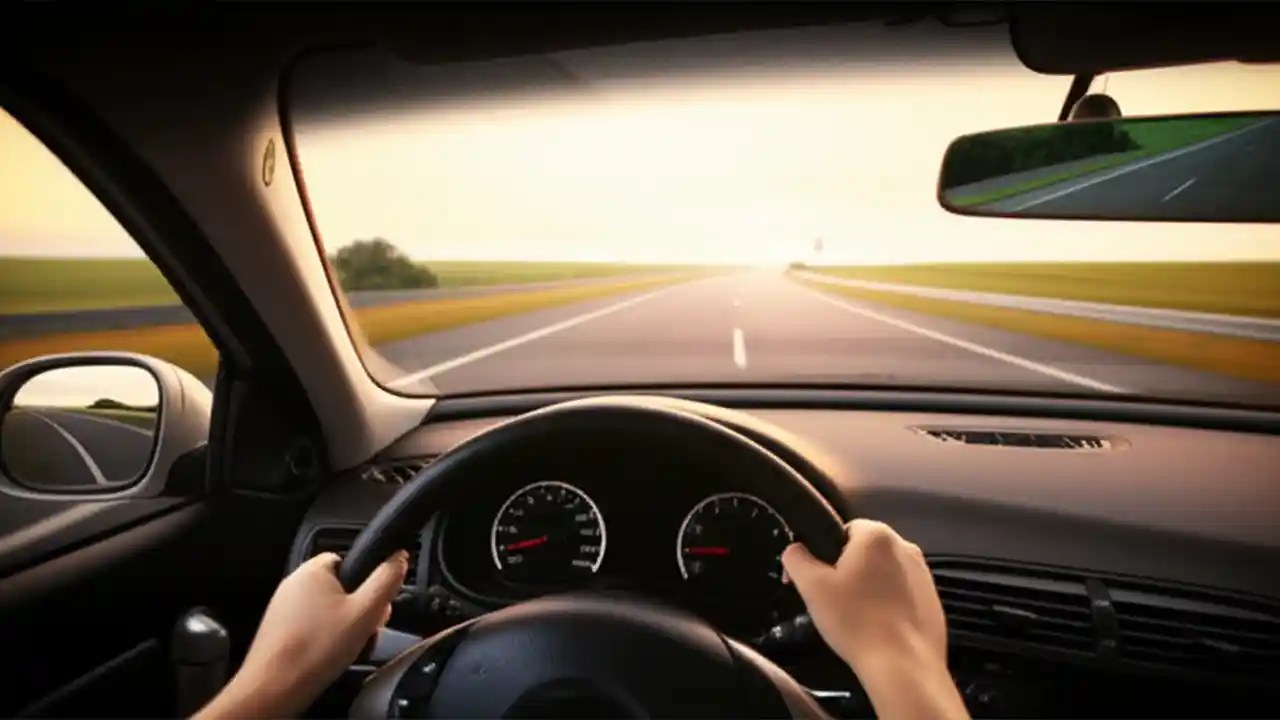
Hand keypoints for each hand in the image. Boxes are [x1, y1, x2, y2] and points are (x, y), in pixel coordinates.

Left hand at [195, 550, 407, 719]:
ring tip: (347, 647)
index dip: (368, 580)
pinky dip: (324, 638)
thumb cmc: (317, 648)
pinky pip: (311, 627)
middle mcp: (293, 584)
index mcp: (313, 569)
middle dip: (358, 608)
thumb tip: (399, 558)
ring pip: (327, 610)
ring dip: (343, 626)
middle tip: (365, 629)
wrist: (273, 688)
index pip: (349, 560)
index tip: (375, 603)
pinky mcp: (278, 631)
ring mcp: (282, 608)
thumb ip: (386, 580)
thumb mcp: (365, 612)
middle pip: (340, 588)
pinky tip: (328, 655)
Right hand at [782, 520, 967, 719]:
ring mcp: (924, 576)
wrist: (902, 665)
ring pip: (884, 574)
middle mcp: (906, 548)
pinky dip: (888, 606)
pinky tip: (876, 627)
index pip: (844, 529)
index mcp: (878, 535)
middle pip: (865, 552)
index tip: (816, 579)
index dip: (824, 553)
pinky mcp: (933, 601)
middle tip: (833, 600)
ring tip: (855, 617)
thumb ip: (796, 558)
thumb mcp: (812, 587)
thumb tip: (794, 550)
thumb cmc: (856, 621)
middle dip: (847, 571)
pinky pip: (902, 596)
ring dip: (868, 588)